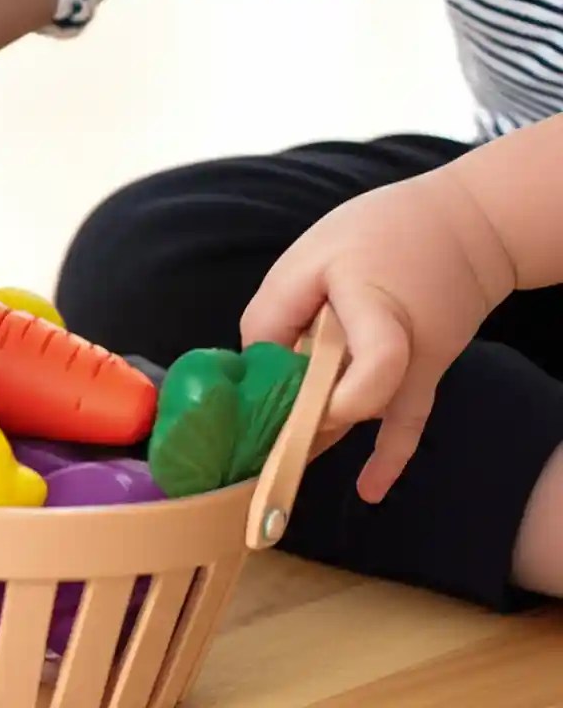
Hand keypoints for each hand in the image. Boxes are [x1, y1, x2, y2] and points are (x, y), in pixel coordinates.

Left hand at [240, 171, 513, 502]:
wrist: (468, 228)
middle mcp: (407, 349)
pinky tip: (370, 491)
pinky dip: (389, 460)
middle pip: (353, 399)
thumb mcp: (312, 253)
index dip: (336, 397)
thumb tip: (252, 365)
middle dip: (302, 420)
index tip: (293, 407)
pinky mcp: (426, 377)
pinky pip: (410, 425)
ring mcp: (421, 368)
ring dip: (323, 432)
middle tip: (254, 444)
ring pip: (366, 414)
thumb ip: (276, 309)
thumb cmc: (381, 233)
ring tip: (276, 462)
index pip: (376, 364)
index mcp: (378, 309)